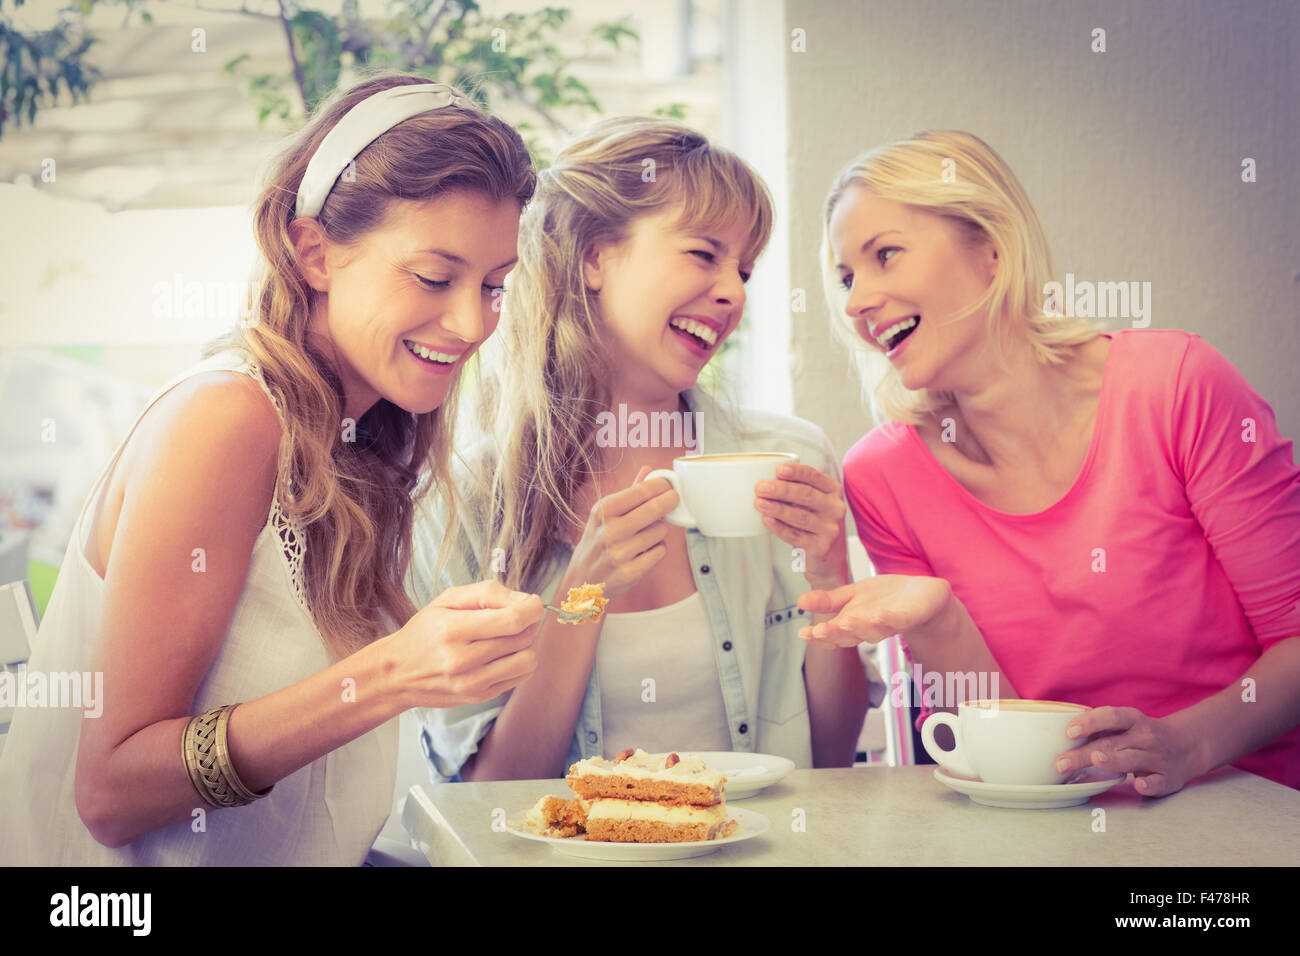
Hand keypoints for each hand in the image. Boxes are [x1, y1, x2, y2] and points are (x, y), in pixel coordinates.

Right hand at [391, 579, 542, 706]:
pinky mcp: (479, 697)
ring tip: (510, 636)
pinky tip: (504, 653)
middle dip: (528, 622)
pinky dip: (520, 661)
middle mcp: (462, 660)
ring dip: (527, 644)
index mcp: (452, 630)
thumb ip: (487, 593)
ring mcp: (472, 683)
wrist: (397, 673)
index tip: (532, 602)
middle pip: (522, 638)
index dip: (532, 608)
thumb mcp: (447, 600)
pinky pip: (520, 677)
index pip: (512, 620)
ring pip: (527, 660)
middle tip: (515, 616)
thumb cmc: (424, 632)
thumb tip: (523, 600)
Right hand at [566, 466, 678, 600]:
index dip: (661, 485)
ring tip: (646, 535)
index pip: (641, 491)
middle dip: (670, 501)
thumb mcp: (604, 515)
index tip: (668, 484)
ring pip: (660, 531)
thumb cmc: (597, 542)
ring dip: (659, 531)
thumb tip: (647, 470)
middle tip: (674, 499)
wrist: (583, 581)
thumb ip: (628, 494)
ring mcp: (620, 553)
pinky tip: (644, 551)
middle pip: (655, 509)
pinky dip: (657, 549)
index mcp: (603, 511)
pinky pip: (660, 551)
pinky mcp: (631, 572)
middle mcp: (610, 531)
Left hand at [755, 462, 849, 589]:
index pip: (815, 477)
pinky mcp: (821, 547)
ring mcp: (830, 529)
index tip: (779, 469)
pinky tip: (767, 520)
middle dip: (781, 490)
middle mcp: (835, 508)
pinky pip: (795, 535)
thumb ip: (798, 491)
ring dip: (777, 508)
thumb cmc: (814, 524)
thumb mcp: (814, 504)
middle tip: (760, 487)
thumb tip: (766, 480)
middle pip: (806, 495)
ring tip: (759, 503)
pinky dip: (779, 527)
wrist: (829, 559)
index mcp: (833, 491)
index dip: (797, 472)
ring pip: (800, 516)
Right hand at [796, 574, 953, 646]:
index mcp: (854, 624)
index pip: (834, 633)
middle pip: (851, 635)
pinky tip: (878, 614)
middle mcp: (871, 628)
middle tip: (820, 631)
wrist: (924, 596)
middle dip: (835, 634)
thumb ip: (828, 601)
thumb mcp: (853, 595)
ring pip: (873, 631)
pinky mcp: (911, 616)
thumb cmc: (887, 598)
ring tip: (844, 621)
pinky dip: (888, 618)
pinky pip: (899, 619)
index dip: (819, 636)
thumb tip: (799, 602)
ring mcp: (891, 624)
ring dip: (859, 627)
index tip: (804, 633)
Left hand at [1055, 706, 1200, 796]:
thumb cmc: (1141, 735)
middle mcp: (1145, 737)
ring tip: (1095, 760)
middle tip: (1060, 763)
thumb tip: (1058, 733)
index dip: (1090, 722)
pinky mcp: (1167, 778)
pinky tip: (1137, 785)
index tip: (1069, 731)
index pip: (1110, 716)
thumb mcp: (1126, 725)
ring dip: (1113, 761)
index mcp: (1132, 720)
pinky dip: (1148, 784)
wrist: (1187, 746)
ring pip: (1132, 759)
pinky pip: (1157, 781)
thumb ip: (1100, 728)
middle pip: (1111, 744)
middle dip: (1084, 753)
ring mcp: (1156, 757)